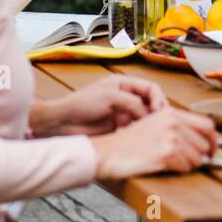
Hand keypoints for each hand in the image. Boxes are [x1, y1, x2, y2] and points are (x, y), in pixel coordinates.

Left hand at [34, 75, 167, 136]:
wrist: (63, 123)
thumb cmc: (81, 104)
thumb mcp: (110, 97)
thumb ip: (132, 102)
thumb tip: (147, 114)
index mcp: (124, 84)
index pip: (151, 88)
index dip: (159, 99)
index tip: (159, 111)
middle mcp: (125, 98)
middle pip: (150, 103)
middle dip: (155, 113)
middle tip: (157, 124)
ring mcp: (122, 113)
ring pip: (144, 118)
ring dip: (147, 124)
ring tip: (145, 131)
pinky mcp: (118, 128)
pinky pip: (135, 130)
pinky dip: (138, 133)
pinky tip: (133, 137)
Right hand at [92, 107, 218, 178]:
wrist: (108, 152)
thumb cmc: (128, 143)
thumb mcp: (153, 125)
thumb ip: (176, 127)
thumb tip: (202, 141)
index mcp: (171, 113)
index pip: (207, 124)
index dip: (214, 140)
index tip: (213, 149)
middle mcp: (173, 122)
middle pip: (205, 142)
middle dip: (202, 156)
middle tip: (197, 163)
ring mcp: (170, 137)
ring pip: (197, 157)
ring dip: (190, 165)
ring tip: (175, 164)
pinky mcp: (166, 153)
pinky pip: (186, 167)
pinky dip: (180, 170)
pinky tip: (167, 167)